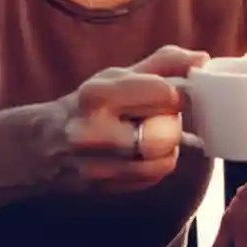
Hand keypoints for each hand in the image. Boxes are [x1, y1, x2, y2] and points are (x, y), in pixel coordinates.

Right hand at [44, 45, 209, 194]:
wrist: (44, 143)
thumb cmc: (88, 104)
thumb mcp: (119, 75)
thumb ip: (164, 63)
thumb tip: (202, 58)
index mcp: (97, 95)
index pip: (164, 95)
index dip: (174, 96)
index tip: (168, 96)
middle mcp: (91, 132)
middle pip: (165, 133)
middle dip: (170, 125)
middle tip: (158, 119)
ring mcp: (94, 165)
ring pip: (162, 161)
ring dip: (165, 149)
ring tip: (150, 137)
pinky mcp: (101, 187)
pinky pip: (151, 179)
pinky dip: (153, 166)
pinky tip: (139, 155)